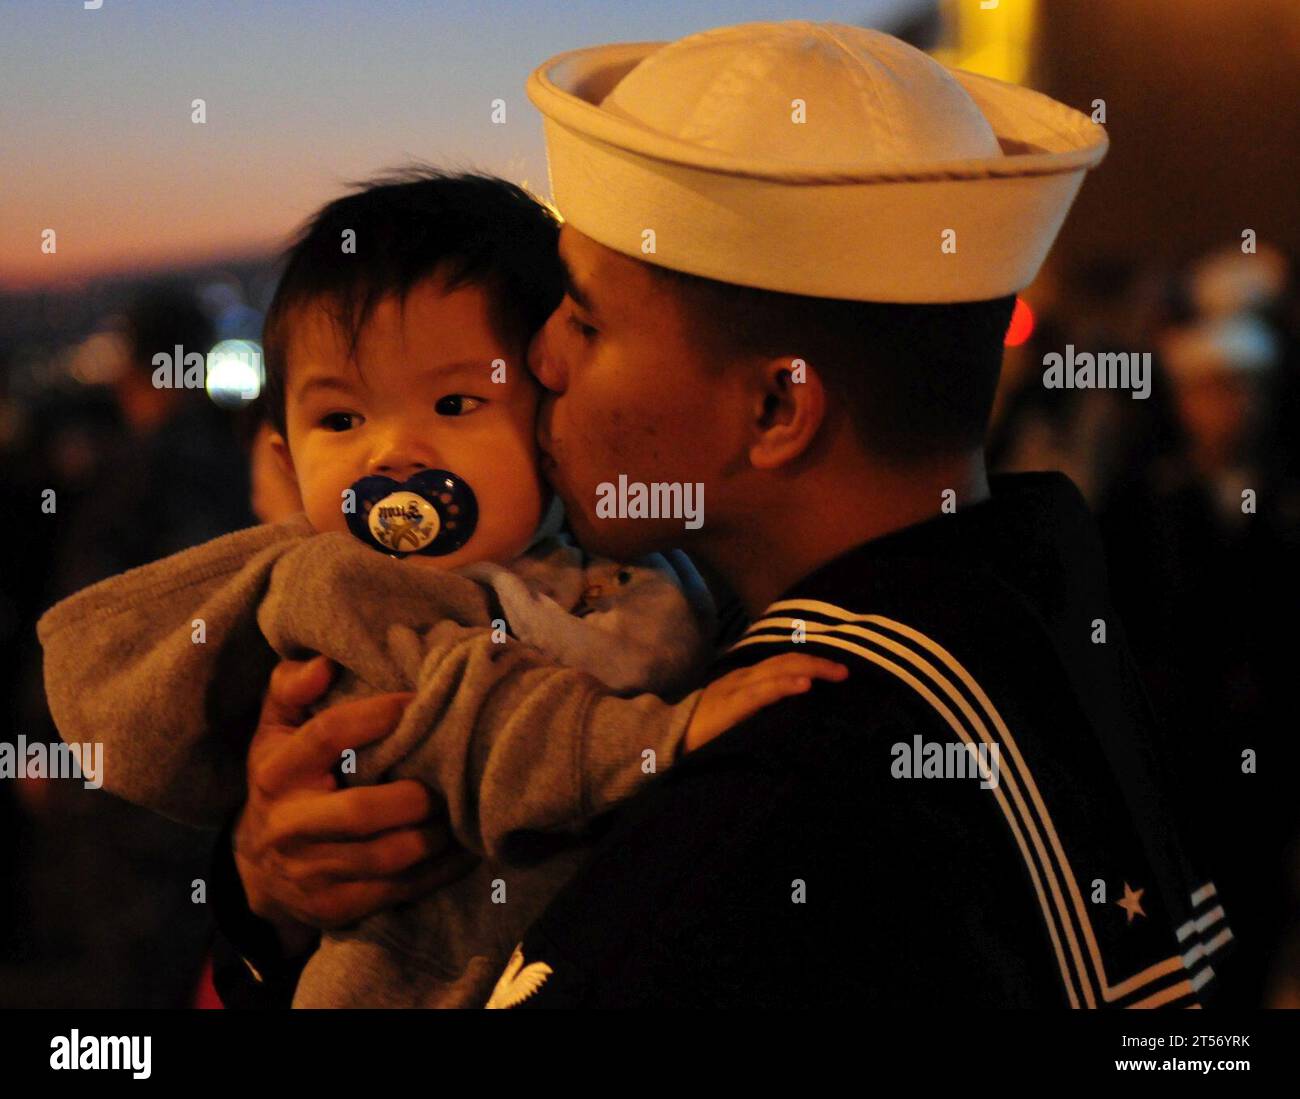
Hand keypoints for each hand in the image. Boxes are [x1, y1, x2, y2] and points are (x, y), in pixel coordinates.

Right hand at [233, 655, 477, 953]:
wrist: (257, 868)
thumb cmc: (284, 780)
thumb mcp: (274, 731)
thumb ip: (290, 689)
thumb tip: (324, 664)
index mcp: (275, 772)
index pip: (329, 735)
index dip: (380, 715)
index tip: (421, 700)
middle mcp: (288, 825)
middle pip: (362, 810)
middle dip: (416, 796)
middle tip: (452, 774)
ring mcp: (310, 872)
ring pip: (388, 857)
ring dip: (437, 835)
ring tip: (465, 810)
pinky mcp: (335, 908)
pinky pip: (399, 890)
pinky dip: (440, 870)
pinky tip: (465, 848)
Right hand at [683, 653, 847, 752]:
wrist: (669, 739)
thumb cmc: (707, 730)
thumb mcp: (738, 711)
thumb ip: (761, 705)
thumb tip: (796, 708)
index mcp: (748, 677)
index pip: (785, 661)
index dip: (812, 660)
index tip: (840, 667)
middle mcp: (745, 676)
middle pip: (787, 660)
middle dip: (819, 662)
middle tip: (847, 669)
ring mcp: (738, 687)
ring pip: (779, 670)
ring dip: (811, 668)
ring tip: (836, 672)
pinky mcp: (732, 705)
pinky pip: (762, 692)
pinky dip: (785, 685)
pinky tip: (804, 685)